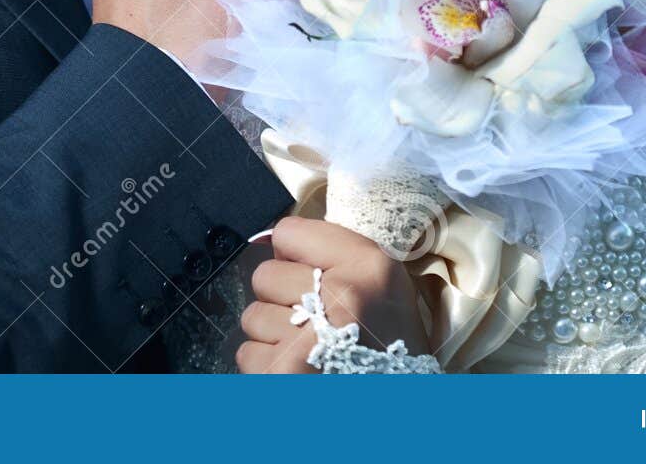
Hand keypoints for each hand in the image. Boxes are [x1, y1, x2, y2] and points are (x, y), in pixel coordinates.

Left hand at [235, 217, 430, 373]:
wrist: (397, 414)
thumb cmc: (387, 350)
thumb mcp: (382, 287)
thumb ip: (331, 256)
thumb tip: (264, 241)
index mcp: (368, 268)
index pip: (288, 232)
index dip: (294, 256)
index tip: (313, 277)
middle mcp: (340, 298)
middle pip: (265, 275)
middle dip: (282, 299)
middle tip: (314, 324)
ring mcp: (308, 338)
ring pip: (253, 315)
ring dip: (274, 336)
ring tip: (308, 352)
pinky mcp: (283, 375)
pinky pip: (248, 354)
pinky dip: (267, 367)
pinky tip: (299, 374)